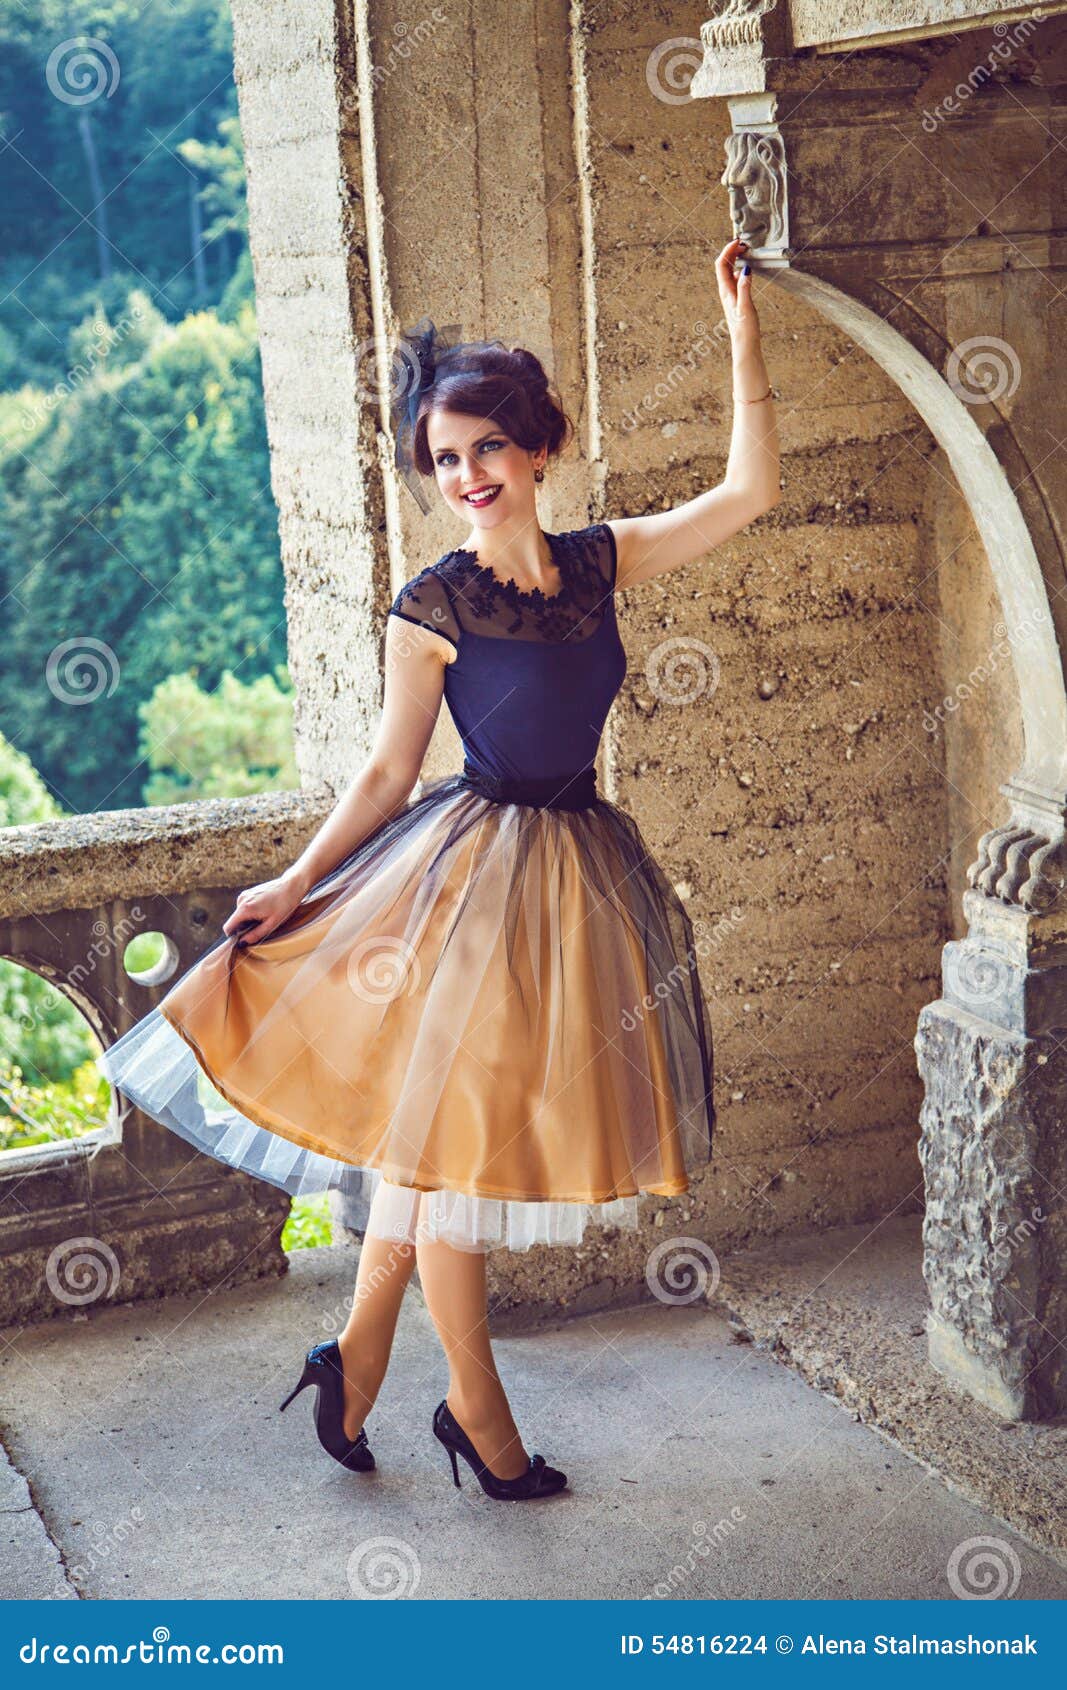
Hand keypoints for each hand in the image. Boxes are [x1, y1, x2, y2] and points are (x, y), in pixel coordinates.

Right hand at [222, 872, 305, 946]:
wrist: (291, 886)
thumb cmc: (284, 905)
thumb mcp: (272, 924)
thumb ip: (255, 934)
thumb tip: (242, 943)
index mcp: (245, 908)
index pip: (228, 927)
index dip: (234, 936)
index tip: (245, 939)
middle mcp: (241, 900)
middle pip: (234, 921)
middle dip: (244, 927)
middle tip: (262, 926)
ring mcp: (244, 895)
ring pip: (240, 915)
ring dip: (249, 920)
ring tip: (265, 917)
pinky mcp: (248, 892)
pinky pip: (244, 908)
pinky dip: (251, 913)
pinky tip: (265, 910)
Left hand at [715, 236, 761, 364]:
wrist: (744, 344)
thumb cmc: (745, 328)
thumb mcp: (746, 307)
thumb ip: (745, 287)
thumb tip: (745, 269)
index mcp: (726, 291)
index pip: (722, 264)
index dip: (728, 250)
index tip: (738, 241)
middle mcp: (725, 291)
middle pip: (724, 265)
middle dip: (732, 251)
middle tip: (743, 244)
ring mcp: (730, 294)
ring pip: (730, 271)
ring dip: (736, 259)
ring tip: (746, 251)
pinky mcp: (736, 299)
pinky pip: (736, 279)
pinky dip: (741, 270)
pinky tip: (748, 271)